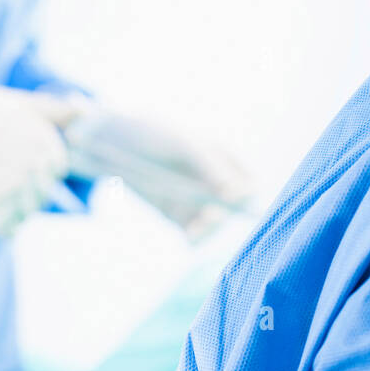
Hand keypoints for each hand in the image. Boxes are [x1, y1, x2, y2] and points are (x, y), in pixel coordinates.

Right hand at [0, 79, 79, 237]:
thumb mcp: (17, 102)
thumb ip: (54, 110)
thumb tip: (87, 112)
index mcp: (44, 138)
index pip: (58, 167)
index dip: (40, 165)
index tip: (16, 158)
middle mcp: (34, 162)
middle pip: (43, 192)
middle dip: (26, 188)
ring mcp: (12, 185)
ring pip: (28, 212)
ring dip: (14, 208)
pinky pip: (8, 228)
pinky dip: (1, 225)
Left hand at [61, 104, 254, 234]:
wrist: (119, 141)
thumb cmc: (157, 133)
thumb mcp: (184, 143)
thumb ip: (210, 166)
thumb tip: (233, 193)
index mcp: (225, 160)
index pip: (250, 184)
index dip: (247, 194)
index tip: (233, 198)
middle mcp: (215, 183)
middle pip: (233, 209)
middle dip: (224, 215)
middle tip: (209, 218)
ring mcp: (197, 200)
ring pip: (213, 224)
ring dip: (208, 230)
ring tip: (194, 232)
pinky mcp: (178, 214)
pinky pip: (192, 232)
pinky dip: (193, 237)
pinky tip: (189, 237)